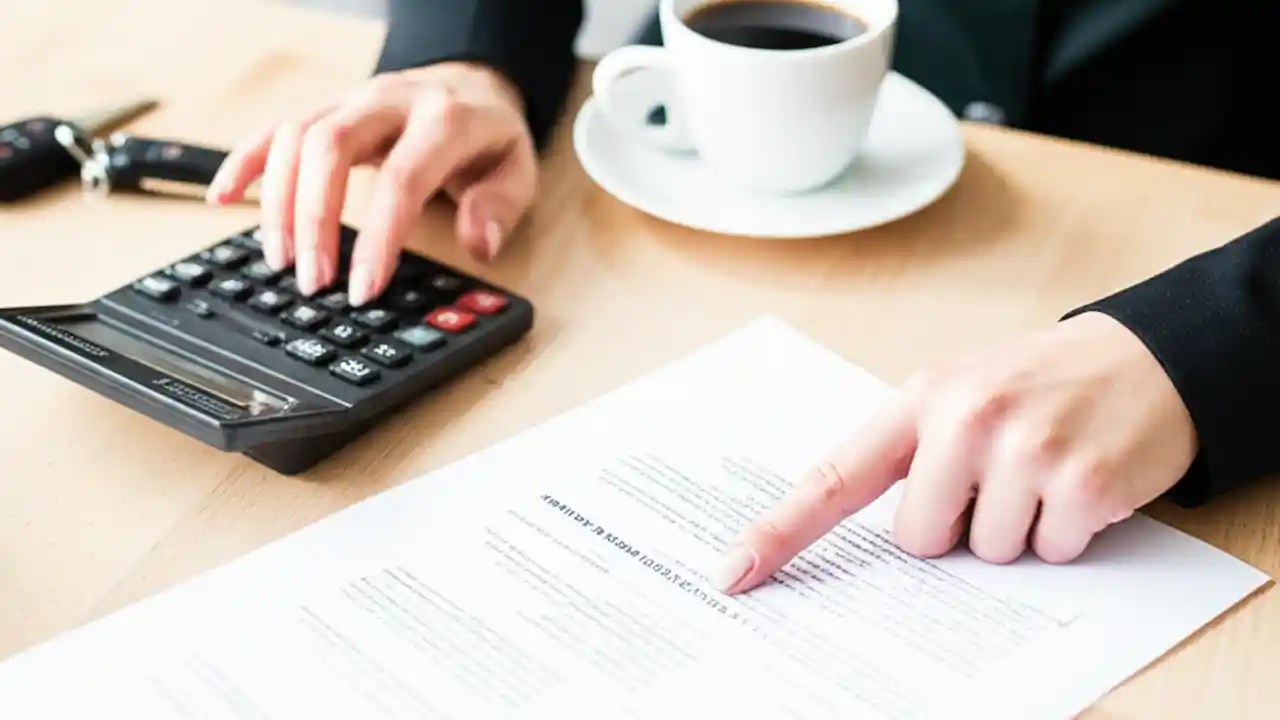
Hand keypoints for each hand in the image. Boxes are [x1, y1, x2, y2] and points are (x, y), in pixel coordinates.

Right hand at [207, 62, 537, 304]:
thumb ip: (500, 206)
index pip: (402, 178)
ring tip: (280, 261)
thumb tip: (478, 242)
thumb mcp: (518, 170)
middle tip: (313, 281)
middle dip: (313, 218)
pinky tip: (223, 198)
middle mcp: (389, 101)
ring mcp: (351, 101)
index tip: (364, 288)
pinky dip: (244, 161)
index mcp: (443, 120)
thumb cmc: (488, 137)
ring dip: (278, 201)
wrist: (472, 83)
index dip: (379, 237)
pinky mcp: (326, 107)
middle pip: (330, 146)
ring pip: (295, 136)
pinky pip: (275, 127)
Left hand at [714, 312, 1198, 594]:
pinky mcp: (1085, 482)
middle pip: (919, 540)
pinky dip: (1066, 533)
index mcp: (920, 399)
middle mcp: (966, 418)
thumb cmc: (1038, 383)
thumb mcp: (961, 393)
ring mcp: (1026, 449)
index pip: (836, 477)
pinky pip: (1049, 553)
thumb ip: (912, 453)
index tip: (736, 571)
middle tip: (997, 475)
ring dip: (1016, 528)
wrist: (1148, 357)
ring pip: (987, 553)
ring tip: (1043, 469)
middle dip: (956, 526)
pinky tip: (1079, 482)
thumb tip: (886, 541)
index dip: (782, 531)